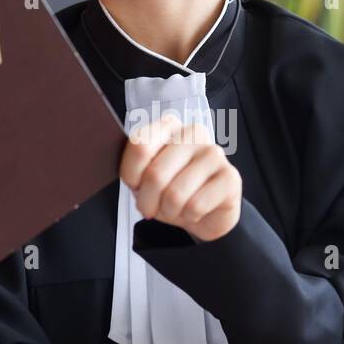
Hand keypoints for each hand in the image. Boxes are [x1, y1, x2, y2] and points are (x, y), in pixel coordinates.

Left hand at [119, 113, 240, 242]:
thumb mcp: (145, 178)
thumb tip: (113, 166)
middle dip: (148, 201)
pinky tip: (195, 210)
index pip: (139, 145)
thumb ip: (134, 166)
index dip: (131, 175)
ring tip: (175, 209)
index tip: (135, 186)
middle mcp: (193, 132)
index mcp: (168, 126)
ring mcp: (214, 153)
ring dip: (170, 212)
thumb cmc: (171, 190)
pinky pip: (196, 205)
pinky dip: (190, 217)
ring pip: (176, 194)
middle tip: (151, 208)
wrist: (205, 212)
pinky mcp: (230, 177)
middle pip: (156, 174)